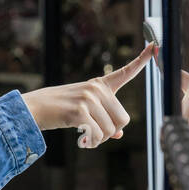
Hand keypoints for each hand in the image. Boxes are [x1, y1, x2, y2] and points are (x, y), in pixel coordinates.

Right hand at [21, 41, 156, 147]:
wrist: (33, 108)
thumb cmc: (59, 109)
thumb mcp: (84, 110)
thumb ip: (104, 117)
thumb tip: (119, 134)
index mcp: (99, 85)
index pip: (125, 72)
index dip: (142, 60)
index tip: (155, 47)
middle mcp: (96, 89)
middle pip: (124, 119)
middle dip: (111, 132)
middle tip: (95, 135)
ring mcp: (89, 99)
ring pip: (111, 130)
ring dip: (99, 140)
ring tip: (85, 138)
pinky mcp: (80, 111)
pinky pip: (98, 136)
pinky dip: (91, 143)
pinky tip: (81, 141)